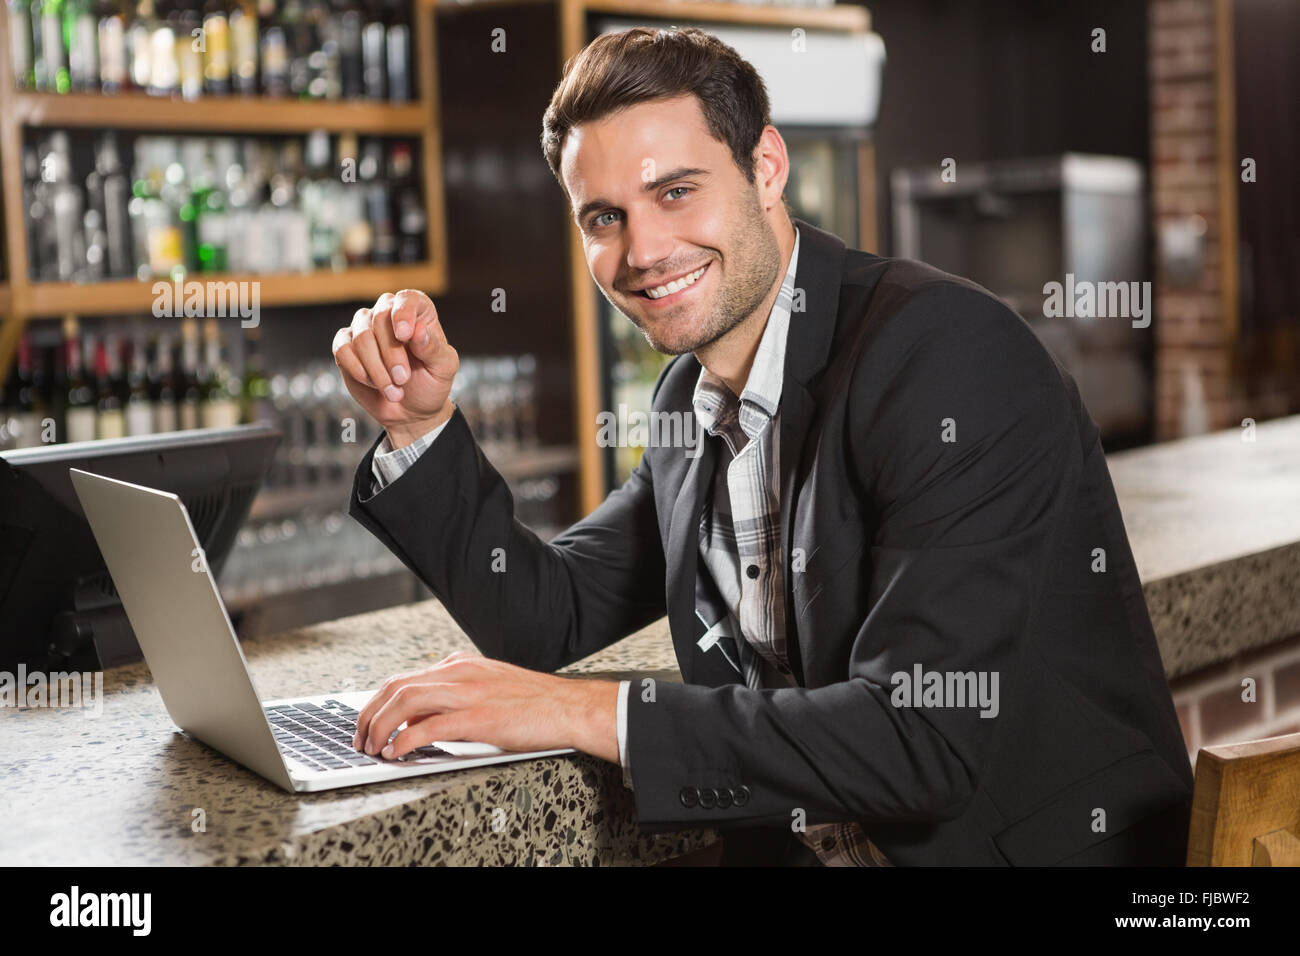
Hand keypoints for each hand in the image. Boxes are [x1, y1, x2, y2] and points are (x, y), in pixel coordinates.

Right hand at [332, 289, 458, 446]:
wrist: (411, 410)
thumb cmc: (430, 383)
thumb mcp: (443, 368)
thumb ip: (433, 348)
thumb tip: (417, 329)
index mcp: (417, 312)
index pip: (407, 299)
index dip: (403, 314)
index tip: (404, 335)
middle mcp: (388, 313)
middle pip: (379, 319)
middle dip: (391, 354)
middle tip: (403, 379)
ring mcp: (364, 327)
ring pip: (361, 337)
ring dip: (376, 368)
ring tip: (393, 390)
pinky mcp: (345, 345)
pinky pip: (342, 349)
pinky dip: (358, 370)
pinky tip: (373, 384)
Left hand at [352, 650, 620, 762]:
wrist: (569, 707)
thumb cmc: (533, 704)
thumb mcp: (487, 689)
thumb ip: (452, 699)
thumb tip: (416, 721)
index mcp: (460, 665)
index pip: (403, 678)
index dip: (376, 703)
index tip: (366, 724)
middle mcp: (459, 673)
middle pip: (396, 686)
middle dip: (368, 714)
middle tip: (360, 740)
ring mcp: (468, 693)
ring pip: (405, 701)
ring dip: (380, 726)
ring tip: (373, 748)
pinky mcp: (478, 717)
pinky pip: (429, 726)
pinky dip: (404, 740)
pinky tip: (396, 753)